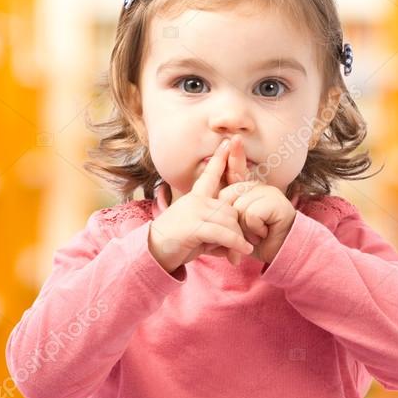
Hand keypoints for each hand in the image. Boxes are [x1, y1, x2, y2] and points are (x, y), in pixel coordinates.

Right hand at [147, 138, 253, 273]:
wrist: (153, 253)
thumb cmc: (177, 243)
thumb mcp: (200, 234)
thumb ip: (219, 232)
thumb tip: (240, 243)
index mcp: (195, 197)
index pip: (209, 175)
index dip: (220, 159)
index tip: (227, 142)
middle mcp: (196, 200)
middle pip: (231, 208)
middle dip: (239, 229)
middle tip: (244, 246)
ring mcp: (195, 211)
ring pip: (230, 220)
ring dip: (238, 240)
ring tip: (239, 255)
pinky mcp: (195, 226)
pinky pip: (224, 233)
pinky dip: (235, 244)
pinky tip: (240, 253)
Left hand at [218, 137, 296, 264]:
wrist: (278, 253)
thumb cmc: (255, 239)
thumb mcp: (236, 222)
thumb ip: (226, 208)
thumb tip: (211, 196)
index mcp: (248, 188)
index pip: (236, 171)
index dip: (234, 155)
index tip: (233, 139)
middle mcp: (259, 186)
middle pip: (228, 196)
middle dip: (232, 220)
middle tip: (248, 230)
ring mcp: (269, 192)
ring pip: (239, 207)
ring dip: (244, 228)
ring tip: (257, 232)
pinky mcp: (276, 202)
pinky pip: (251, 214)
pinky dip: (254, 229)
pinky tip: (265, 232)